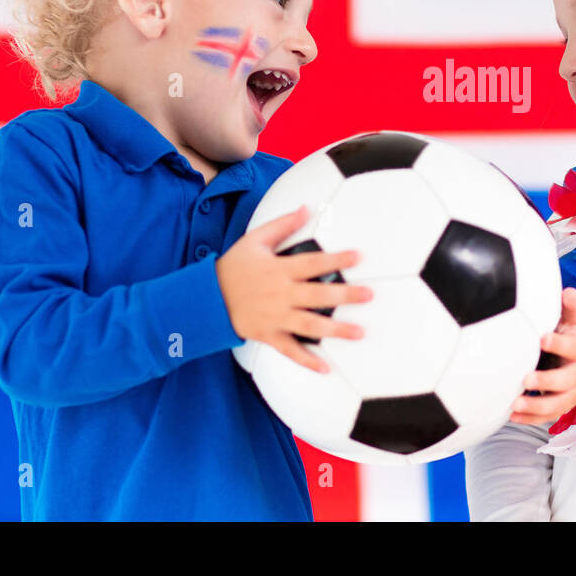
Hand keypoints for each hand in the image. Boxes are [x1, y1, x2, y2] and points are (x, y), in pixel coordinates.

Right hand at [216, 205, 373, 372]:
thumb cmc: (233, 266)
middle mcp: (280, 294)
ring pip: (309, 325)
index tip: (358, 256)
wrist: (206, 297)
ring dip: (336, 330)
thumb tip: (306, 208)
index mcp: (279, 270)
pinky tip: (326, 367)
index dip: (336, 260)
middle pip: (317, 295)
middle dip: (345, 295)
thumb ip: (282, 224)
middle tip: (369, 295)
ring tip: (358, 332)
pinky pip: (290, 350)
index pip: (313, 263)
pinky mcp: (268, 335)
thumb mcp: (255, 239)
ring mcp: (275, 317)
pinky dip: (307, 360)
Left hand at [508, 287, 575, 425]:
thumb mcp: (573, 322)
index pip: (573, 348)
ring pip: (556, 404)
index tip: (542, 338)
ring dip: (536, 406)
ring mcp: (570, 394)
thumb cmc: (570, 339)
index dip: (559, 344)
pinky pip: (546, 416)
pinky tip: (512, 416)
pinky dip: (530, 418)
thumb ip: (571, 308)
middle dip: (547, 381)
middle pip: (566, 381)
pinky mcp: (560, 407)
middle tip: (526, 379)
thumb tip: (569, 291)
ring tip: (515, 404)